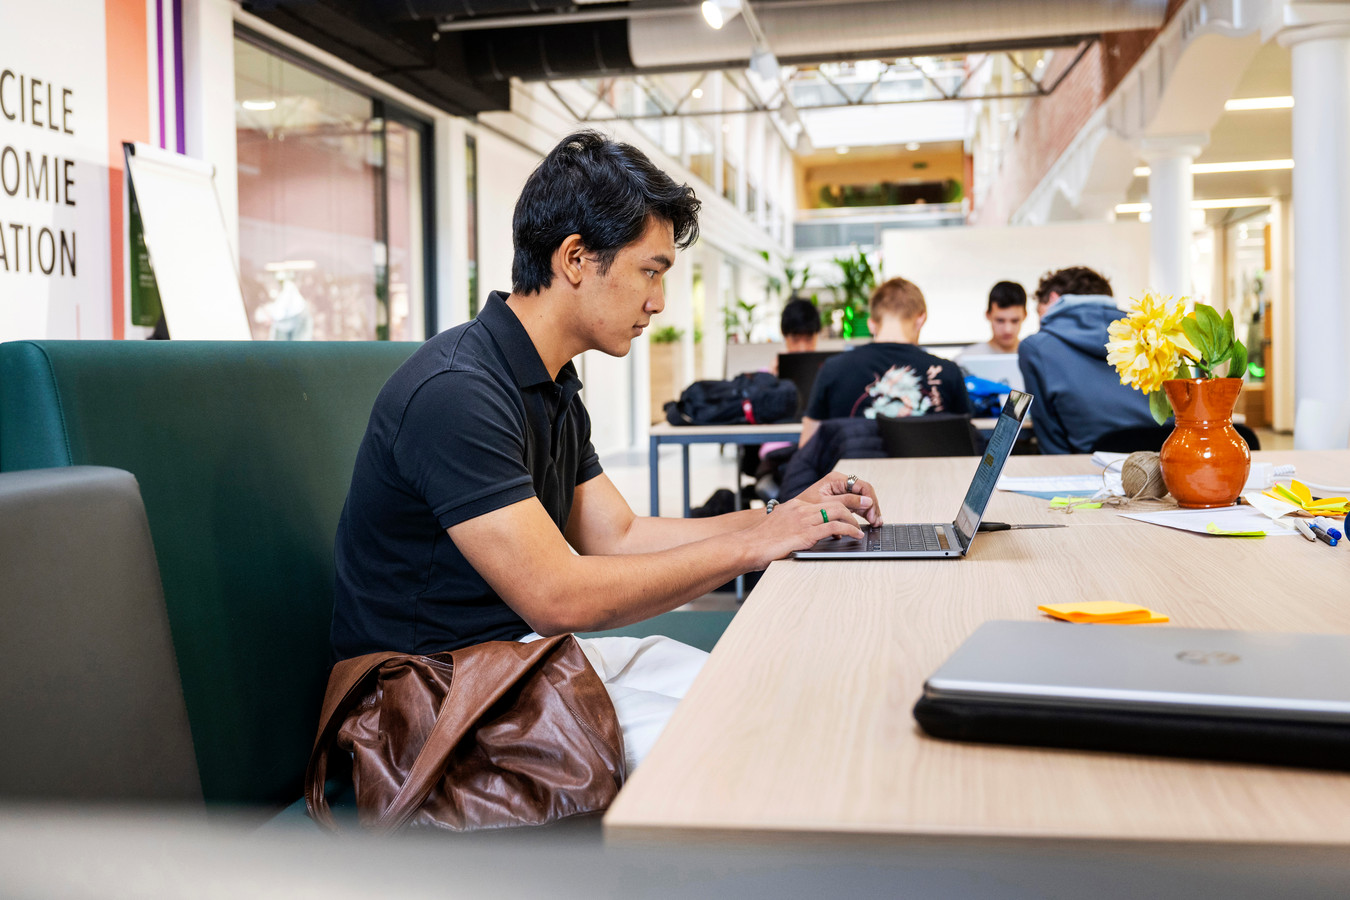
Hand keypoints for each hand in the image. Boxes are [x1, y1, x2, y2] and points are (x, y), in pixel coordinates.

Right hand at [743, 494, 867, 569]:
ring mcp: (804, 520)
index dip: (842, 505)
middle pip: (836, 503)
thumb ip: (793, 525)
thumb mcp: (779, 526)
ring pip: (838, 512)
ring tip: (861, 529)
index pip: (825, 501)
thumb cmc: (760, 542)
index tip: (853, 510)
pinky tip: (855, 535)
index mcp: (796, 506)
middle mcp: (801, 509)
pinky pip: (834, 527)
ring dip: (854, 521)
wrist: (748, 546)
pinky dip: (849, 530)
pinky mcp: (806, 533)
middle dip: (854, 508)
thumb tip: (806, 533)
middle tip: (865, 515)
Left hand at [795, 471, 882, 526]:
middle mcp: (840, 484)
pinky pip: (854, 507)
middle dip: (872, 508)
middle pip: (864, 494)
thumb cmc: (804, 506)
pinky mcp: (839, 502)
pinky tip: (863, 525)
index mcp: (837, 479)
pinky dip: (860, 516)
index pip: (862, 487)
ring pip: (861, 501)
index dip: (871, 501)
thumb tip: (867, 501)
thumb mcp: (827, 504)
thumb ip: (847, 501)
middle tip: (876, 522)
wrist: (790, 517)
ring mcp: (841, 492)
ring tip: (874, 524)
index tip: (872, 514)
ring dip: (868, 513)